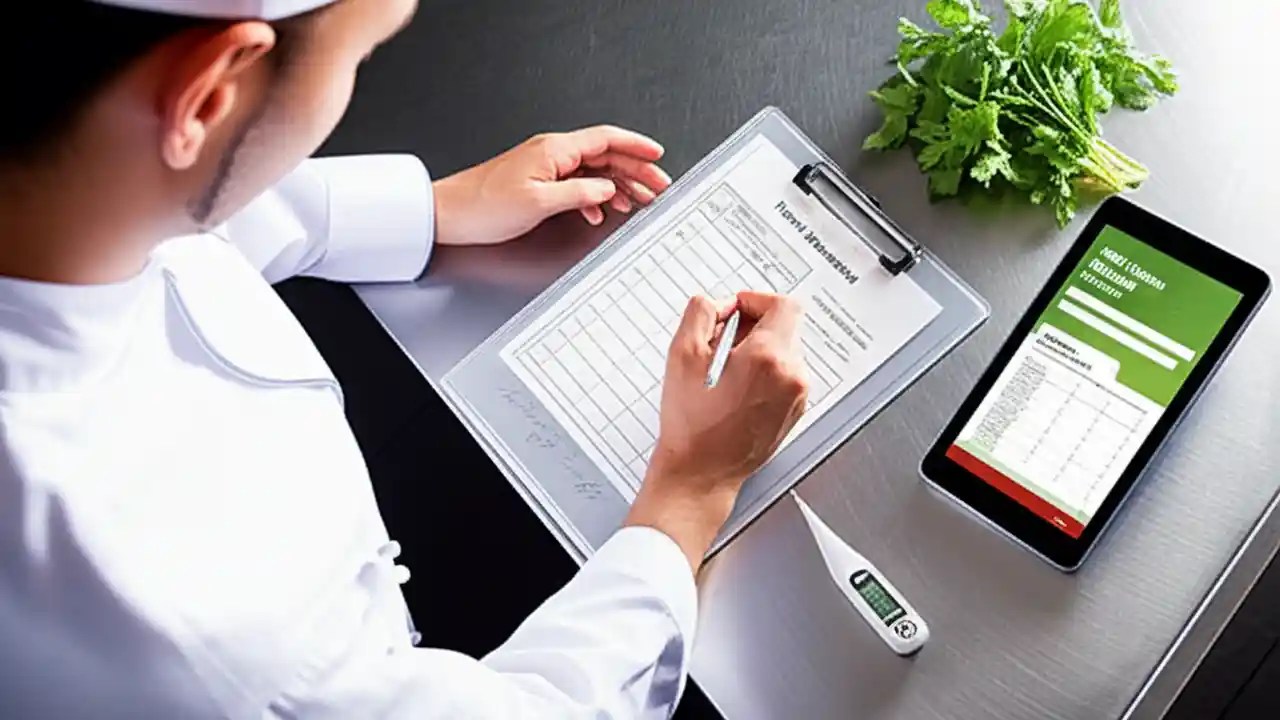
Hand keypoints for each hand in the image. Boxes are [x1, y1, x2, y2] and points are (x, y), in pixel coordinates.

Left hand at [432, 125, 672, 245]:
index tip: (658, 155)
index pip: (607, 139)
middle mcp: (552, 153)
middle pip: (605, 155)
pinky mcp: (539, 182)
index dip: (636, 146)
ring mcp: (546, 167)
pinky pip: (577, 184)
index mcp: (555, 150)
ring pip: (594, 171)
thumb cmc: (484, 206)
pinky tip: (600, 211)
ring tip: (638, 201)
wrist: (450, 213)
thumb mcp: (539, 203)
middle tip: (657, 186)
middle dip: (635, 170)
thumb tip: (607, 188)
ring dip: (618, 186)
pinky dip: (594, 196)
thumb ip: (580, 193)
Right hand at [625, 291, 808, 570]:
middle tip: (720, 340)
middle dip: (752, 325)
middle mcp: (792, 376)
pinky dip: (765, 370)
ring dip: (758, 348)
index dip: (755, 299)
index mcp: (770, 358)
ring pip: (785, 350)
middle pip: (784, 326)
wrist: (701, 475)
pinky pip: (785, 374)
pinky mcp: (795, 411)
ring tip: (724, 368)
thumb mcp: (682, 356)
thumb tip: (718, 303)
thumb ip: (700, 313)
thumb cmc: (691, 427)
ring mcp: (798, 396)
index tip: (735, 309)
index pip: (782, 304)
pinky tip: (735, 387)